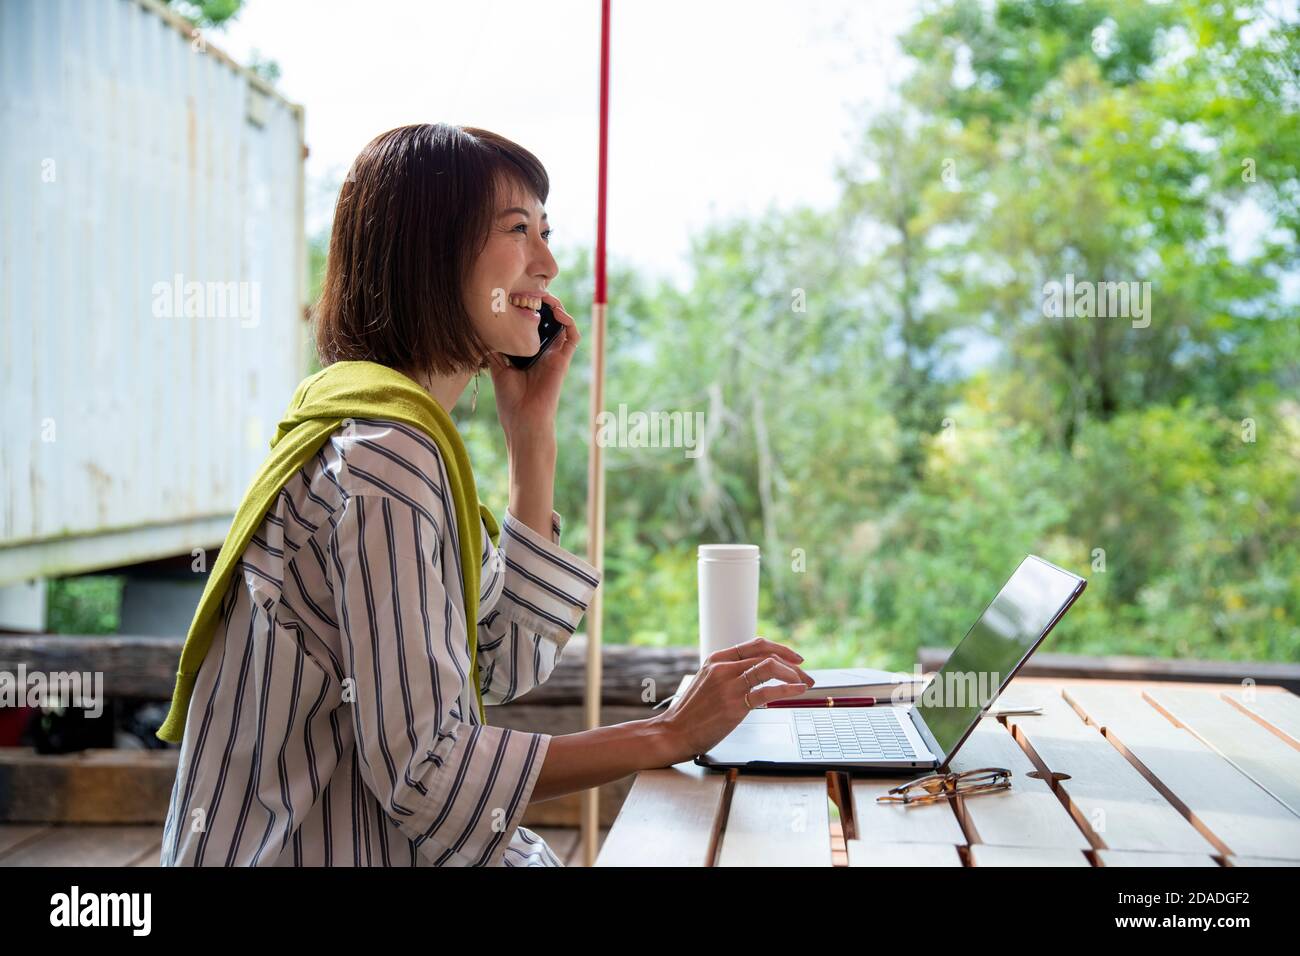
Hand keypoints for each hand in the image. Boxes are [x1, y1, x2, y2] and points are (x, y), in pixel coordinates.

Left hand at [487, 291, 579, 447]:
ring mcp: (554, 355)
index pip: (531, 323)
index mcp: (528, 351)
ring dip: (556, 306)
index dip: (526, 307)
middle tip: (529, 290)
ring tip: (544, 296)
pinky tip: (557, 312)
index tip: (513, 295)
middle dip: (540, 302)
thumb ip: (495, 348)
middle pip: (547, 319)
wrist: (523, 420)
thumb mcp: (497, 368)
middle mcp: (543, 350)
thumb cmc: (510, 400)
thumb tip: (483, 328)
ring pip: (562, 323)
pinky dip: (569, 321)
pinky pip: (573, 337)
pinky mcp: (563, 360)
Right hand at [654, 637, 814, 762]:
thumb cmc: (692, 713)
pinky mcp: (734, 704)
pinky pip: (767, 691)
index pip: (756, 645)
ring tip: (804, 684)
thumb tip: (758, 674)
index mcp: (717, 659)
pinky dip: (787, 689)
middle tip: (806, 675)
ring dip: (793, 675)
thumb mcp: (707, 683)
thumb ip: (728, 675)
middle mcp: (723, 667)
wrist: (673, 732)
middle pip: (767, 654)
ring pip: (770, 667)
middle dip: (793, 664)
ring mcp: (728, 685)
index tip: (796, 659)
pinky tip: (797, 691)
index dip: (781, 649)